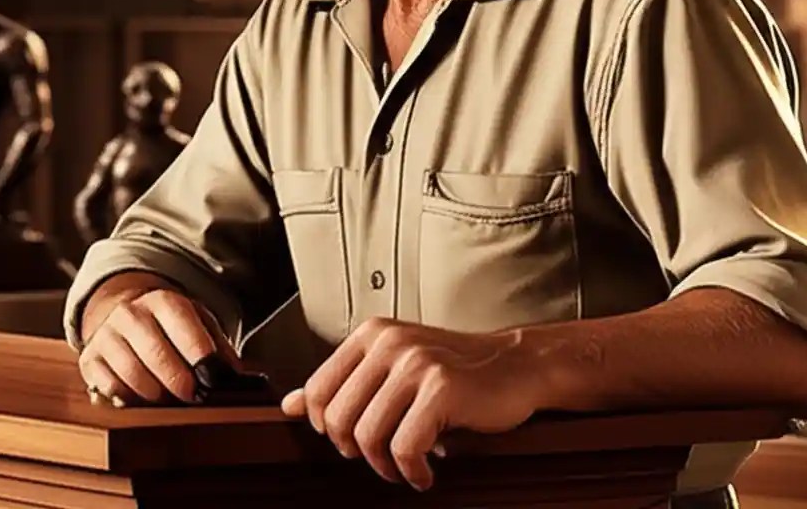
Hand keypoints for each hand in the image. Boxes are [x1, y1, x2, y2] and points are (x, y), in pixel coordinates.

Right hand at [78, 282, 238, 406]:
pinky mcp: (89, 360)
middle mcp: (130, 314)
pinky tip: (143, 400)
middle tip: (193, 396)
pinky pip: (110, 388)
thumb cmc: (172, 329)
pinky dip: (130, 400)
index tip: (211, 377)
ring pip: (131, 374)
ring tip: (170, 399)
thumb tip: (235, 378)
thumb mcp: (199, 326)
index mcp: (162, 301)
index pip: (181, 323)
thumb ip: (219, 349)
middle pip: (155, 353)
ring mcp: (106, 335)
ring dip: (155, 394)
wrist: (127, 318)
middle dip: (178, 381)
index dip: (197, 353)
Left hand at [280, 317, 542, 491]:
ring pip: (369, 436)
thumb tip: (289, 405)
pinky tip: (426, 472)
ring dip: (385, 467)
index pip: (318, 391)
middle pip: (338, 419)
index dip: (328, 428)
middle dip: (357, 451)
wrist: (517, 365)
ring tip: (404, 468)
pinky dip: (411, 471)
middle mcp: (390, 343)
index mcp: (371, 334)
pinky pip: (404, 447)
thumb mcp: (394, 368)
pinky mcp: (441, 389)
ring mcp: (416, 363)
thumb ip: (343, 384)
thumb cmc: (456, 371)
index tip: (353, 441)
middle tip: (382, 458)